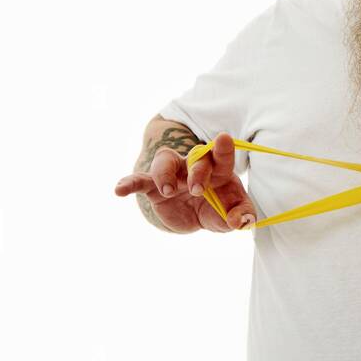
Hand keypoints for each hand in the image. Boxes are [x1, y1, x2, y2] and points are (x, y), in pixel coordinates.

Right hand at [114, 132, 255, 232]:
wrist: (194, 217)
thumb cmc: (218, 208)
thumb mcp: (232, 215)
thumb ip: (241, 217)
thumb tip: (241, 223)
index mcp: (218, 170)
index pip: (221, 156)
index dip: (223, 147)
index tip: (223, 138)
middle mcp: (194, 166)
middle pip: (195, 158)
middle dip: (197, 172)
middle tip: (197, 190)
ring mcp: (173, 174)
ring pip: (165, 162)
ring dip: (165, 174)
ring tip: (167, 191)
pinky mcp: (154, 187)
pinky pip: (139, 181)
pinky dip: (129, 184)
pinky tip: (118, 190)